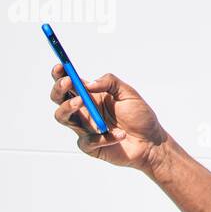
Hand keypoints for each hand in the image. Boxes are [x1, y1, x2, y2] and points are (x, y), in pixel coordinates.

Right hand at [49, 64, 167, 171]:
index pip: (69, 83)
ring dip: (68, 107)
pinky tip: (120, 134)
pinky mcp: (90, 146)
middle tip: (68, 82)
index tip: (60, 65)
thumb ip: (110, 82)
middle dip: (59, 88)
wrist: (152, 142)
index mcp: (91, 96)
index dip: (60, 73)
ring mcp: (85, 128)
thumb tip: (89, 84)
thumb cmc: (140, 116)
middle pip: (59, 99)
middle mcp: (84, 111)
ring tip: (82, 101)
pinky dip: (104, 137)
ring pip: (62, 117)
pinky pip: (88, 141)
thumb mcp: (128, 93)